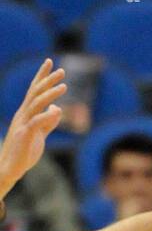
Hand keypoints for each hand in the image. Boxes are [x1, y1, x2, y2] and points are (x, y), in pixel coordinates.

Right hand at [0, 59, 65, 198]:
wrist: (10, 169)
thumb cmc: (24, 151)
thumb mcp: (40, 133)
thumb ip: (49, 121)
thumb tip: (57, 108)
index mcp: (26, 113)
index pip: (34, 90)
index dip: (42, 75)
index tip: (50, 61)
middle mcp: (23, 115)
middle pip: (35, 93)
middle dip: (48, 80)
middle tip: (62, 71)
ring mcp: (22, 124)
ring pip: (36, 104)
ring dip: (50, 94)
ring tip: (64, 86)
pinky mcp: (24, 135)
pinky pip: (36, 122)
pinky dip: (46, 116)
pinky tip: (57, 110)